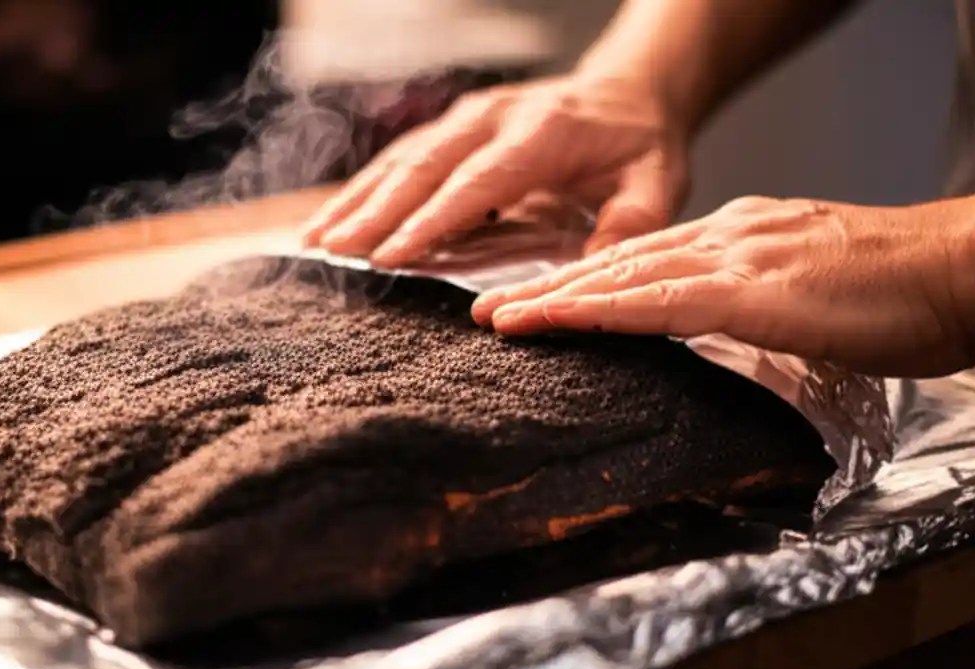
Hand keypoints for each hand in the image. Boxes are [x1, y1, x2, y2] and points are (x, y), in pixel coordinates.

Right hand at [301, 72, 689, 266]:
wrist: (627, 90)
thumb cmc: (638, 144)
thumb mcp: (656, 183)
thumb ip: (629, 225)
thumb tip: (593, 271)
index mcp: (543, 132)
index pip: (479, 181)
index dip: (433, 220)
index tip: (393, 256)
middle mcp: (494, 118)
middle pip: (424, 166)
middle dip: (376, 211)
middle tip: (336, 252)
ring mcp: (467, 118)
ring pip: (402, 159)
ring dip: (358, 200)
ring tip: (318, 242)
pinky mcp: (451, 128)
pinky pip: (401, 158)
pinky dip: (364, 189)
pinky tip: (334, 220)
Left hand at [472, 196, 974, 377]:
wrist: (961, 270)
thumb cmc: (901, 294)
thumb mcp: (808, 298)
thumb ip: (755, 309)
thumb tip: (717, 336)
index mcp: (740, 240)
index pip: (644, 260)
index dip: (584, 282)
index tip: (539, 303)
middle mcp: (728, 237)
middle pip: (618, 262)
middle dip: (551, 287)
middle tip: (492, 310)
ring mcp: (737, 255)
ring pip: (623, 275)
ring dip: (556, 298)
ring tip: (502, 319)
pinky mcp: (752, 286)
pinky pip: (657, 301)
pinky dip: (599, 310)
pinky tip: (557, 320)